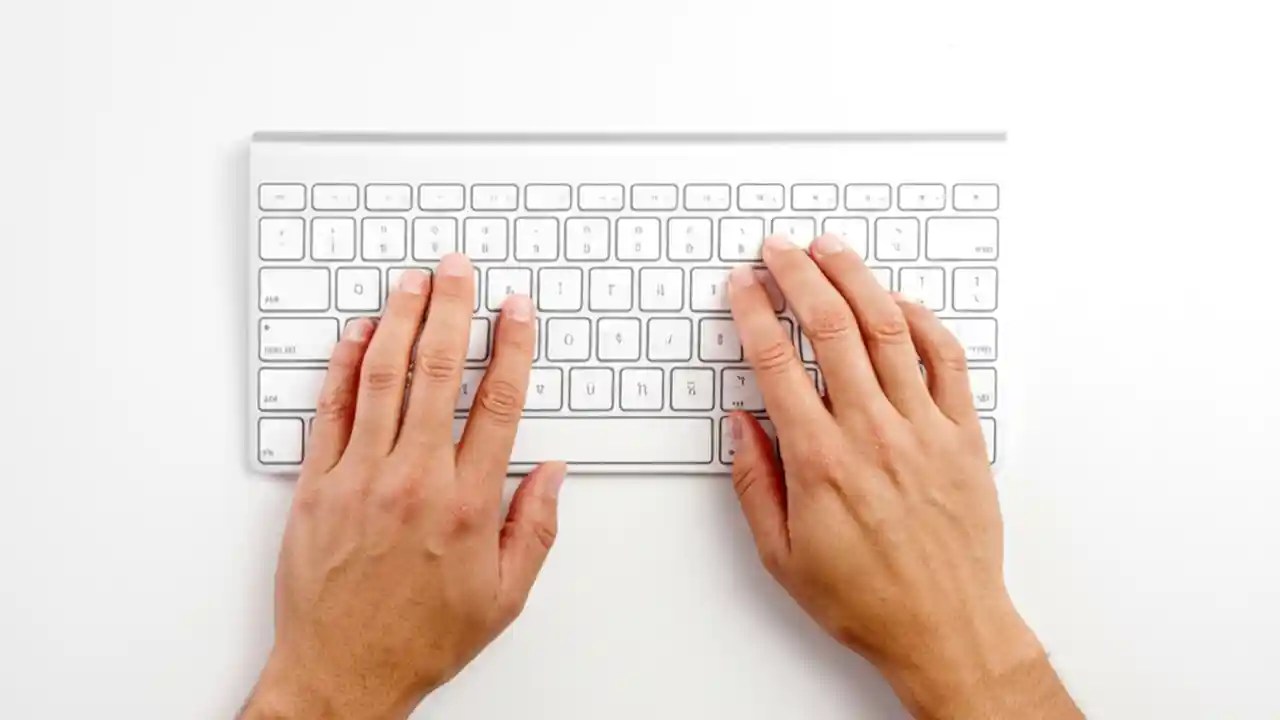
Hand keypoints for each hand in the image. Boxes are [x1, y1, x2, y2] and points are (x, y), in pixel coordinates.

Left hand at [242, 255, 564, 719]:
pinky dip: (343, 367)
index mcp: (467, 505)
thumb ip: (536, 528)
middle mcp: (413, 480)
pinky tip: (355, 336)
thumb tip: (553, 472)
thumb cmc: (421, 637)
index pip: (497, 403)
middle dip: (451, 309)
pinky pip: (330, 412)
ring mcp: (359, 478)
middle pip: (436, 372)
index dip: (511, 346)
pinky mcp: (316, 486)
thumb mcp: (505, 596)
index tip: (516, 310)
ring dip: (398, 321)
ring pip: (381, 379)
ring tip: (410, 282)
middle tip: (457, 269)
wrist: (342, 673)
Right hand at [726, 235, 1079, 718]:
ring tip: (831, 249)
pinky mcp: (963, 436)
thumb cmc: (865, 599)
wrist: (946, 629)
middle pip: (830, 327)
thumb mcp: (781, 555)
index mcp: (820, 461)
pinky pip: (947, 359)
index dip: (754, 312)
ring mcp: (923, 429)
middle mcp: (871, 433)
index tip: (742, 286)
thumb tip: (742, 423)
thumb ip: (755, 482)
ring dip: (855, 279)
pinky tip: (898, 303)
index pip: (776, 362)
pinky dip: (922, 321)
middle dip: (798, 275)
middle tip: (778, 249)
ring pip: (887, 329)